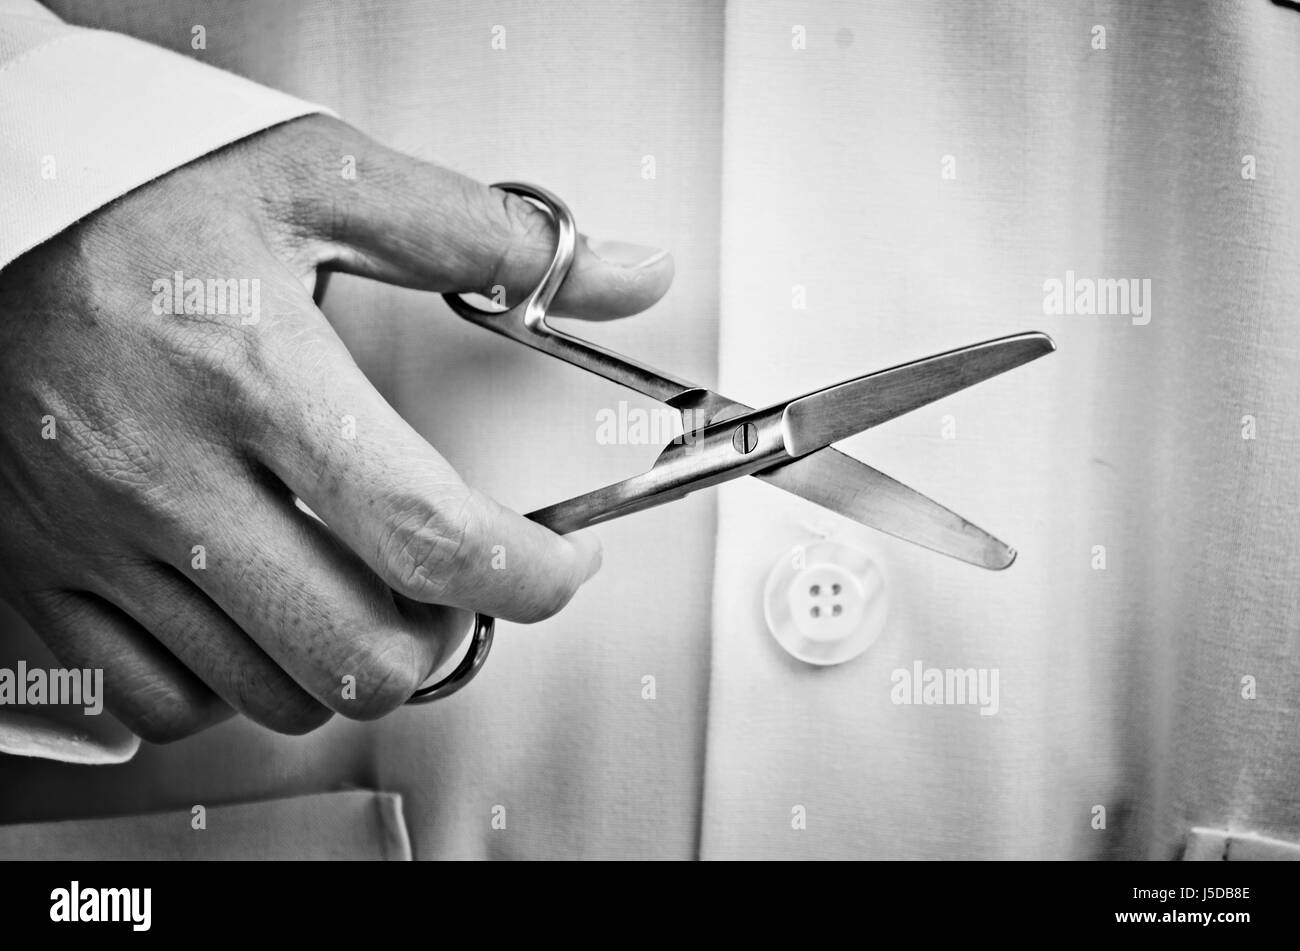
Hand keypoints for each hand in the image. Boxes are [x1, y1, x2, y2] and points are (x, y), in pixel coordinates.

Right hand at [0, 115, 672, 740]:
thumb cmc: (135, 187)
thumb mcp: (322, 181)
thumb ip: (487, 237)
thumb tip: (626, 275)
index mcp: (250, 374)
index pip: (429, 536)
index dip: (531, 577)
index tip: (562, 566)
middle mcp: (164, 476)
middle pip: (357, 654)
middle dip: (443, 640)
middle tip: (456, 586)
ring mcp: (90, 542)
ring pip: (267, 696)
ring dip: (346, 659)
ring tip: (357, 584)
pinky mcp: (33, 577)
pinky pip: (161, 702)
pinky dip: (235, 679)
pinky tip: (254, 607)